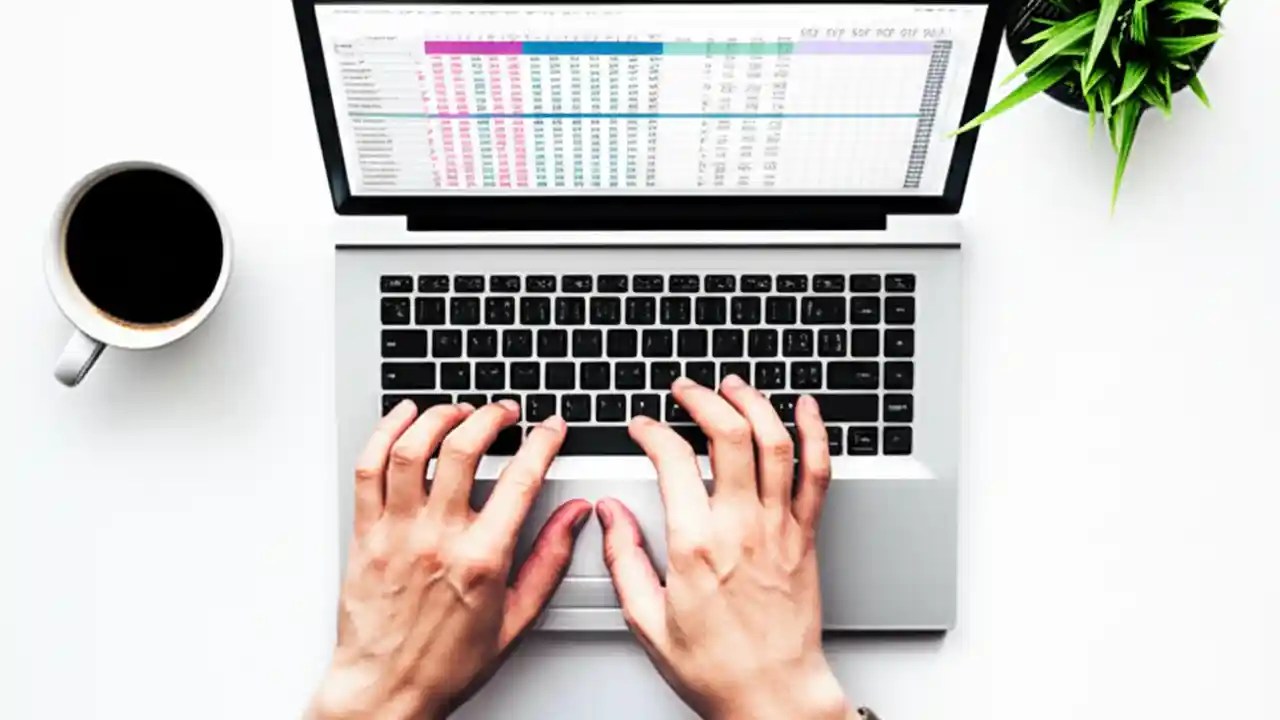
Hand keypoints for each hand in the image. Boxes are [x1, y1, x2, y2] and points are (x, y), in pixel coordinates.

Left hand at [309, 400, 590, 719]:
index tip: (551, 428)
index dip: (542, 442)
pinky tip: (403, 419)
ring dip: (438, 417)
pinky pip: (369, 469)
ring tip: (457, 410)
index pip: (520, 479)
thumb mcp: (518, 618)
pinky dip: (385, 433)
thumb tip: (575, 516)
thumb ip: (550, 559)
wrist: (385, 692)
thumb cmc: (446, 664)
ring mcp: (396, 533)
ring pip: (412, 449)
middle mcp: (437, 539)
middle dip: (490, 416)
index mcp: (481, 559)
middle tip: (504, 412)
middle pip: (462, 448)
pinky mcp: (365, 534)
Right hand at [598, 375, 851, 719]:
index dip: (651, 431)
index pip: (671, 459)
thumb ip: (624, 559)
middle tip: (685, 390)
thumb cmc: (715, 668)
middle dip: (703, 398)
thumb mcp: (647, 620)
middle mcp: (740, 527)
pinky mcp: (806, 535)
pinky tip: (806, 409)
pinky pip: (817, 472)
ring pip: (774, 442)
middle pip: (728, 433)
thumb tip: (609, 515)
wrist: (773, 696)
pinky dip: (815, 433)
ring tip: (733, 387)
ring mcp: (778, 527)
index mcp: (695, 545)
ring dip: (753, 403)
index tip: (642, 427)